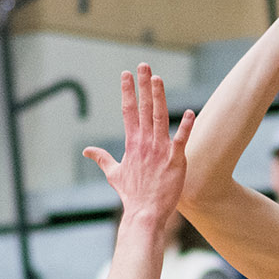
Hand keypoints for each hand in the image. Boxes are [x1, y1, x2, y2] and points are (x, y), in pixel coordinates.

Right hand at [84, 64, 192, 226]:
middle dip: (143, 85)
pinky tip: (191, 112)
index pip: (128, 111)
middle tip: (143, 65)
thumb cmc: (132, 195)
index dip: (127, 91)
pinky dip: (186, 126)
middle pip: (144, 108)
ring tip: (157, 78)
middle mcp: (145, 142)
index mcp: (132, 143)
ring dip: (159, 97)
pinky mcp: (175, 159)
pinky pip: (181, 139)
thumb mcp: (114, 174)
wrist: (145, 213)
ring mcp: (160, 150)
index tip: (126, 74)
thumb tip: (87, 151)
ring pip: (160, 117)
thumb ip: (102, 158)